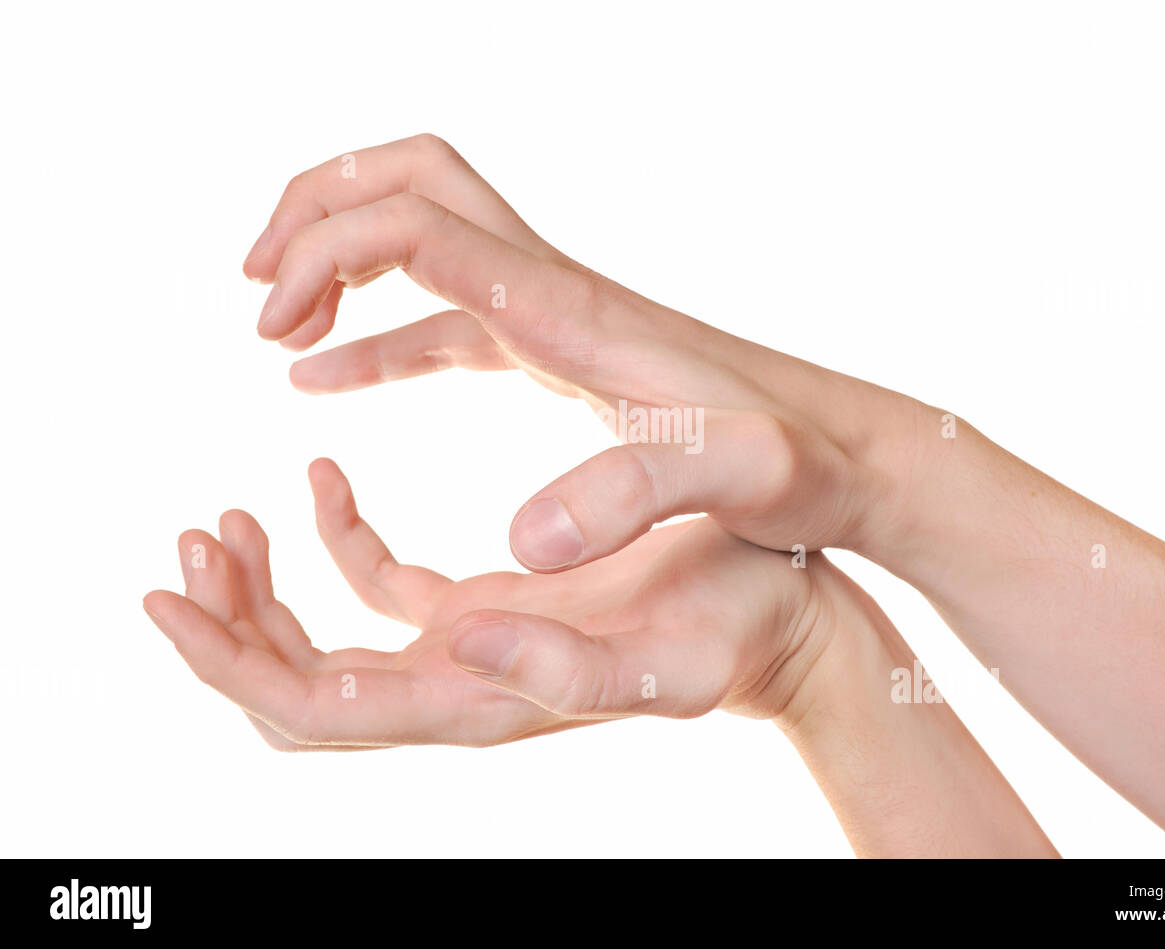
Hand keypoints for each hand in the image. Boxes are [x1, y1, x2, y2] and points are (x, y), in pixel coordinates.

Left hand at [142, 459, 830, 748]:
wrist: (787, 625)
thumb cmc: (742, 630)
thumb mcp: (666, 655)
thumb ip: (562, 668)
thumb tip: (455, 645)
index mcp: (483, 700)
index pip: (314, 708)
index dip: (227, 661)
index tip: (161, 594)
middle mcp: (460, 685)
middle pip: (296, 691)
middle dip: (224, 632)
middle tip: (187, 543)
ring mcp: (469, 649)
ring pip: (324, 647)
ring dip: (261, 595)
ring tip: (224, 519)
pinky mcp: (490, 609)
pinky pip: (382, 589)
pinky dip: (332, 541)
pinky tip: (319, 477)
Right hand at [244, 135, 926, 573]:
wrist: (849, 455)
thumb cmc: (797, 467)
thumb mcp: (730, 479)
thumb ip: (635, 496)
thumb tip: (520, 543)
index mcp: (569, 308)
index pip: (423, 222)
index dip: (330, 251)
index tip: (272, 321)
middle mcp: (554, 291)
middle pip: (413, 181)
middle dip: (318, 211)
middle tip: (256, 286)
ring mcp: (555, 315)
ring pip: (422, 237)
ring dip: (337, 263)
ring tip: (274, 328)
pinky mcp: (560, 351)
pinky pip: (445, 318)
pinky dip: (378, 334)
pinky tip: (331, 377)